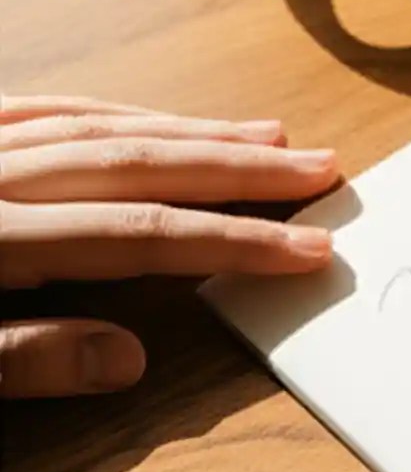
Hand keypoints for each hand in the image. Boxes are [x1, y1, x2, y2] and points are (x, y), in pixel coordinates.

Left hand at [0, 95, 340, 397]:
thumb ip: (20, 361)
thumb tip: (127, 361)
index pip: (140, 237)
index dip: (233, 242)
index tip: (307, 249)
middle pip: (139, 167)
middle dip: (241, 171)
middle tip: (320, 168)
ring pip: (102, 131)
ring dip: (195, 135)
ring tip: (270, 137)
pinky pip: (50, 111)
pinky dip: (118, 114)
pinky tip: (162, 121)